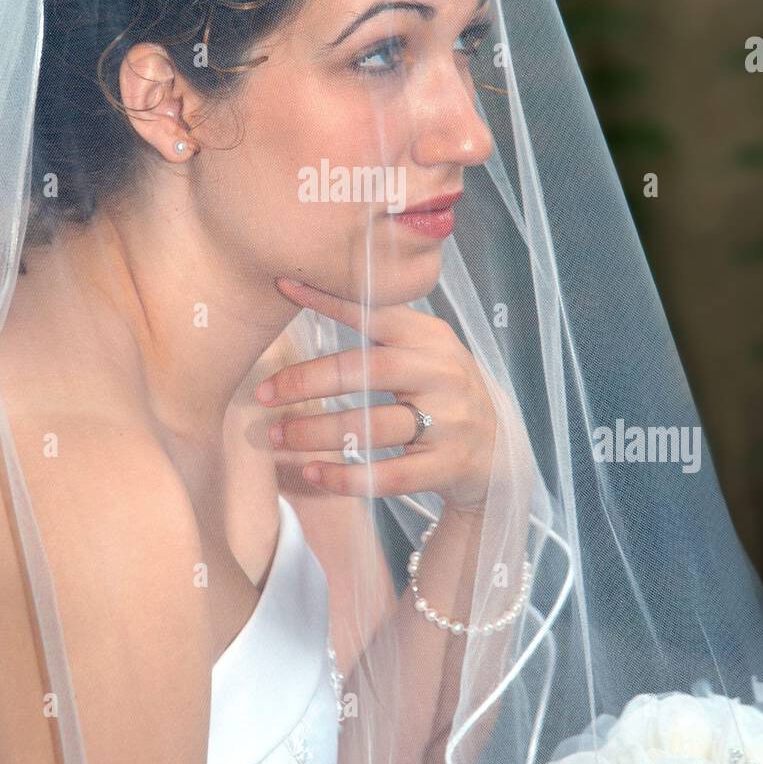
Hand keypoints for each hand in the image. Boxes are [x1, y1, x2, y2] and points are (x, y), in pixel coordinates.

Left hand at [255, 277, 508, 512]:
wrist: (499, 452)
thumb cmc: (441, 394)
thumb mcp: (423, 353)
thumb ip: (381, 330)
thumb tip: (308, 293)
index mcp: (431, 337)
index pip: (376, 312)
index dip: (329, 299)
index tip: (283, 287)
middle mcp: (443, 373)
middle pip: (369, 370)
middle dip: (310, 380)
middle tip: (264, 392)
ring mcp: (450, 421)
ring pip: (374, 425)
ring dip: (318, 432)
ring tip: (277, 436)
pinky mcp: (448, 466)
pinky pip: (389, 475)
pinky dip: (345, 476)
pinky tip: (313, 472)